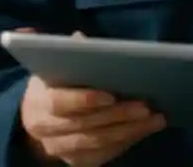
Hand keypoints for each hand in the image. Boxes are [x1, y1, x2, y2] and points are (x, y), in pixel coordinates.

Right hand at [19, 32, 165, 165]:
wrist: (40, 116)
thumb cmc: (55, 83)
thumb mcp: (56, 65)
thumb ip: (67, 52)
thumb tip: (79, 38)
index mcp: (37, 101)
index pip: (58, 103)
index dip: (84, 101)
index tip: (111, 96)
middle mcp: (44, 129)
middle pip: (84, 125)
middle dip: (118, 116)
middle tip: (145, 106)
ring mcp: (59, 148)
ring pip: (97, 142)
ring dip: (129, 131)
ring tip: (155, 119)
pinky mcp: (76, 161)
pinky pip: (104, 154)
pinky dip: (126, 142)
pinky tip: (145, 129)